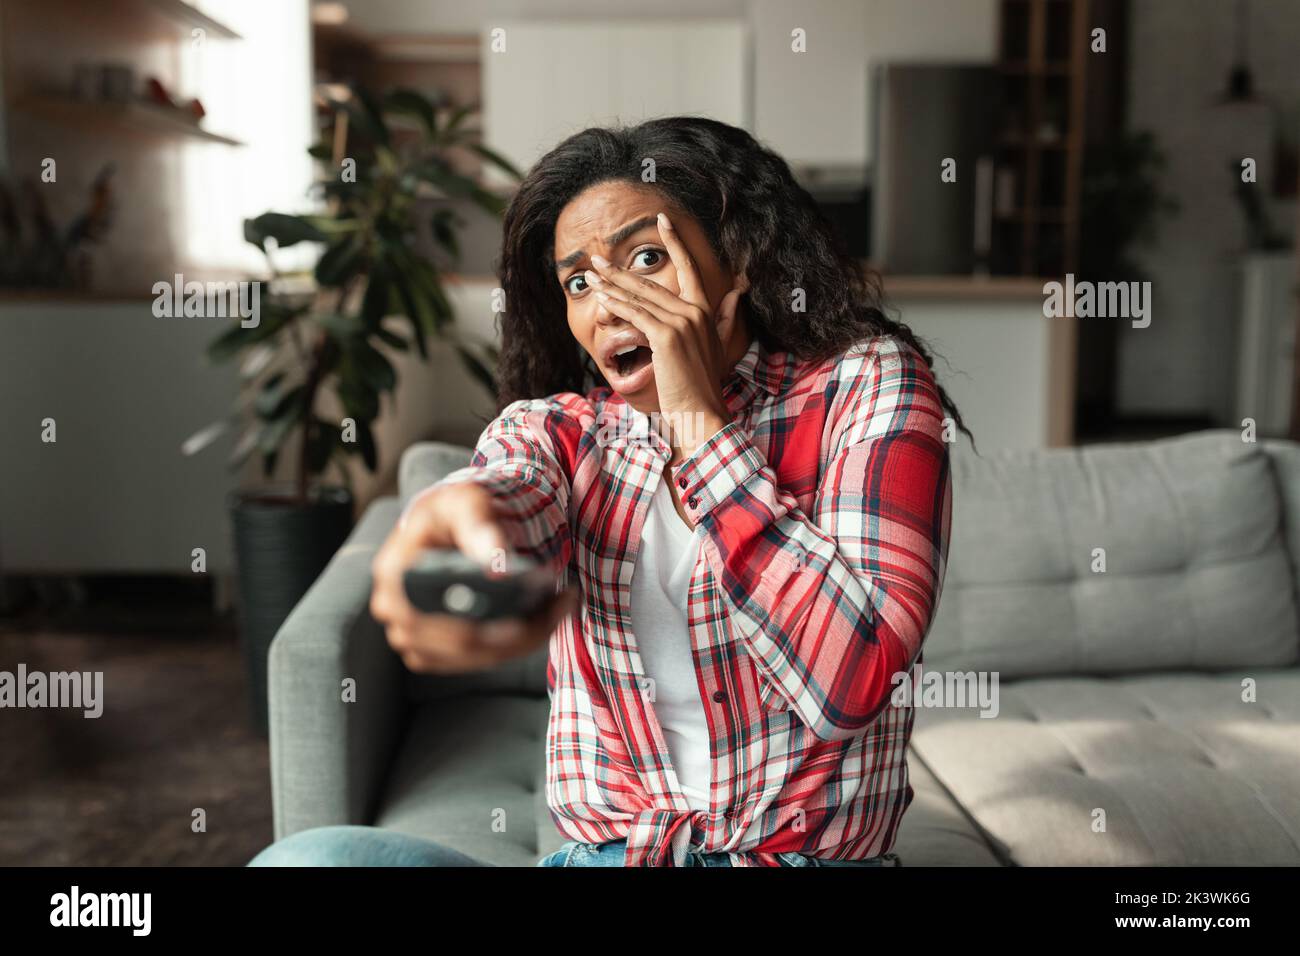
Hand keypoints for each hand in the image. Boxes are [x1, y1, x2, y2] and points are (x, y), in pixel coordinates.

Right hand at [369, 482, 577, 673]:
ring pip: (477, 657)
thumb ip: (479, 525)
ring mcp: (413, 636)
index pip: (431, 614)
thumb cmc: (454, 511)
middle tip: (560, 601)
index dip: (475, 625)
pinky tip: (543, 617)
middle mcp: (396, 610)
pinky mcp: (436, 651)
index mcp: (394, 572)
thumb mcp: (465, 503)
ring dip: (525, 638)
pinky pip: (481, 660)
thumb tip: (497, 563)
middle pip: (461, 643)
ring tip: (559, 604)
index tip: (521, 621)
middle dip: (517, 631)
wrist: (449, 525)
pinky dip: (517, 645)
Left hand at [585, 211, 746, 458]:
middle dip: (620, 271)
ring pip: (640, 298)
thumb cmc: (704, 385)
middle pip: (652, 283)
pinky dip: (616, 306)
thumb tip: (738, 292)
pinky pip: (636, 315)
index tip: (662, 219)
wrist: (701, 411)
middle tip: (596, 260)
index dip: (675, 241)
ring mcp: (682, 323)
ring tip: (591, 277)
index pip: (689, 267)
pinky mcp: (666, 337)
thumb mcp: (719, 345)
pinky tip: (600, 299)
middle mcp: (695, 312)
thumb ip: (727, 317)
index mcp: (706, 311)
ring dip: (611, 286)